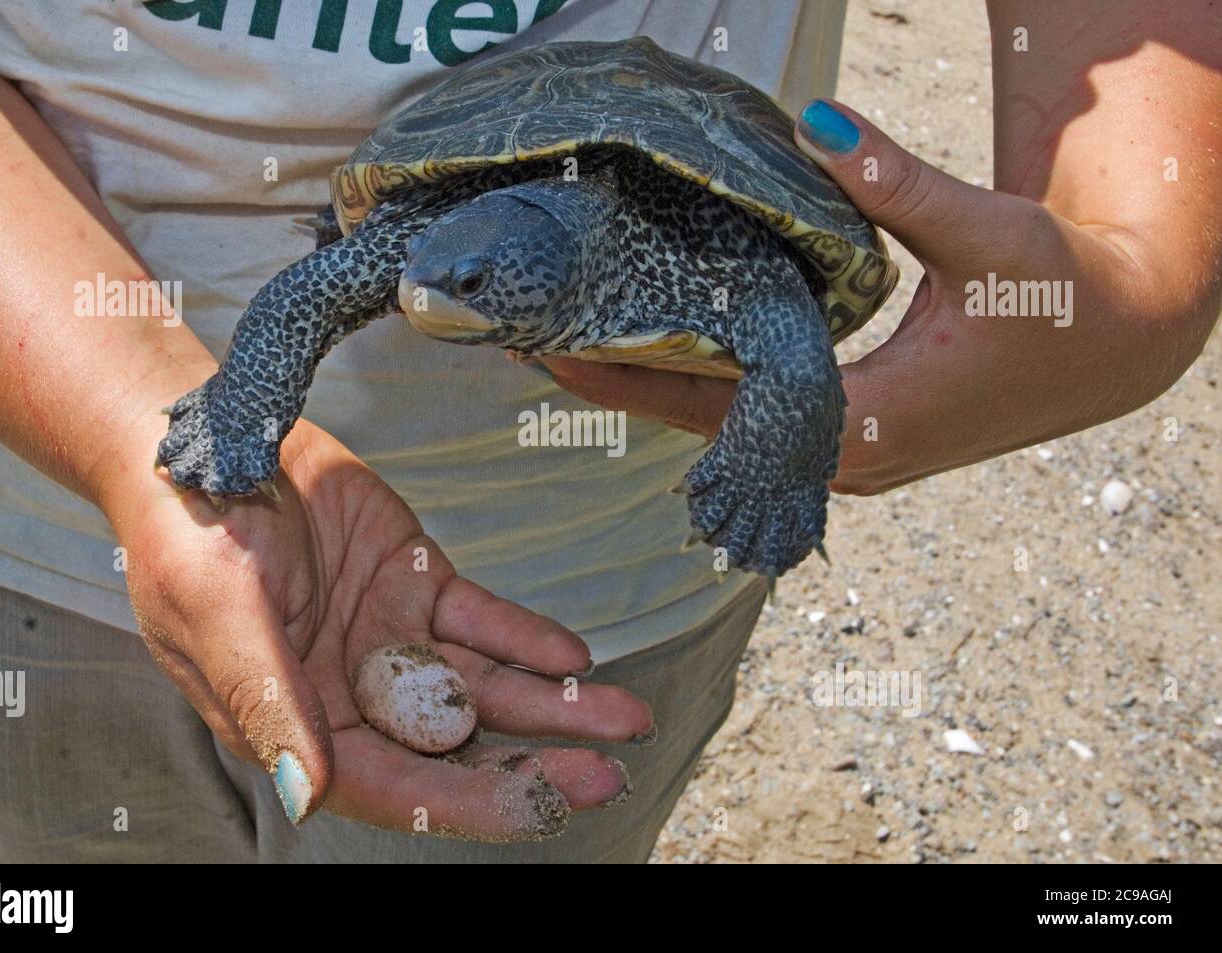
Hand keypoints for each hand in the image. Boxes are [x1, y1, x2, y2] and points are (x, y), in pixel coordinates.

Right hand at [102, 413, 650, 839]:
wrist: (215, 439)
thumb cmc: (188, 534)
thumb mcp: (219, 614)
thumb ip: (268, 701)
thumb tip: (308, 794)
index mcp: (300, 725)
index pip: (397, 787)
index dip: (472, 801)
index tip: (547, 806)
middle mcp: (354, 694)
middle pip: (456, 745)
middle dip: (533, 763)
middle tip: (607, 771)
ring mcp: (391, 638)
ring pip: (484, 685)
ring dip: (553, 704)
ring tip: (625, 718)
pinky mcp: (418, 583)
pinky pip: (483, 619)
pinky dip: (527, 637)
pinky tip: (574, 655)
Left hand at [536, 98, 1212, 494]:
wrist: (1122, 342)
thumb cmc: (1065, 294)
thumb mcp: (987, 237)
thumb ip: (900, 187)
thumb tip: (819, 125)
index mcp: (873, 420)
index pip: (724, 409)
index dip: (636, 378)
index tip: (557, 352)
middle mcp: (854, 456)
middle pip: (711, 428)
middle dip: (626, 385)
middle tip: (539, 345)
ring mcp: (858, 456)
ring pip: (735, 432)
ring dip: (662, 389)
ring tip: (580, 351)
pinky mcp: (866, 439)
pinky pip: (764, 424)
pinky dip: (711, 392)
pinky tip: (666, 355)